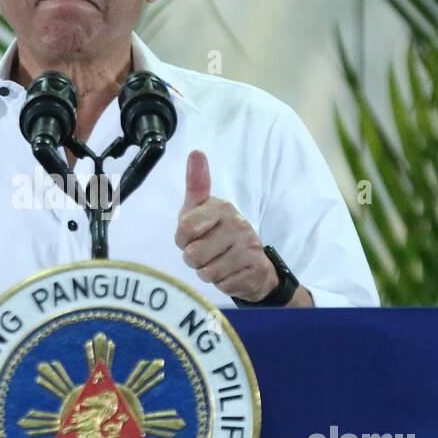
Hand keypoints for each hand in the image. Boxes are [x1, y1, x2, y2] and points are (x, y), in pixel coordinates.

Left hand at [174, 150, 279, 302]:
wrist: (253, 264)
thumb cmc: (217, 233)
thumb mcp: (202, 208)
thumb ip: (197, 183)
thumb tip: (196, 152)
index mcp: (222, 208)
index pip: (185, 228)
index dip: (182, 239)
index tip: (192, 236)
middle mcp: (239, 225)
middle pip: (193, 255)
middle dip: (195, 260)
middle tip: (208, 252)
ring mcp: (249, 249)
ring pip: (207, 273)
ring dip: (208, 272)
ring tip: (219, 262)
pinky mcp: (255, 271)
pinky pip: (222, 285)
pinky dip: (222, 283)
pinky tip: (231, 273)